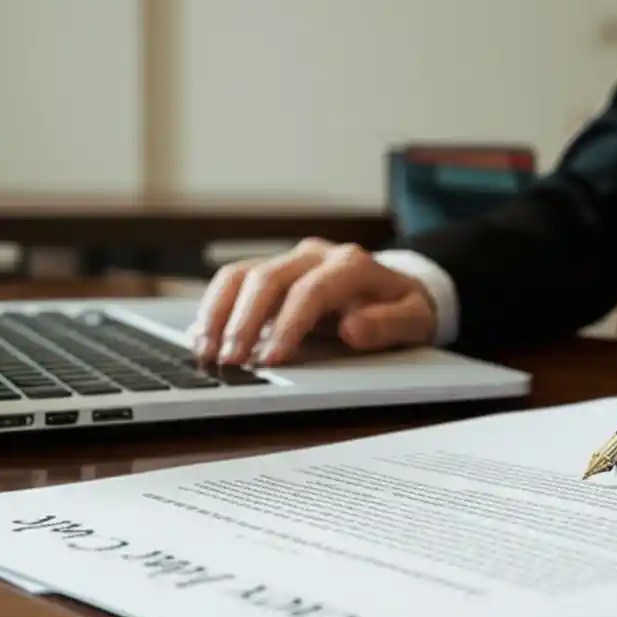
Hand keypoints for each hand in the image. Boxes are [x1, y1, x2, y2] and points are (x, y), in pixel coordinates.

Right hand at [190, 238, 436, 364]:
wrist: (399, 289)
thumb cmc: (404, 307)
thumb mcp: (413, 319)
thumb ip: (387, 324)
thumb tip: (353, 328)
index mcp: (350, 264)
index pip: (311, 290)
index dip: (288, 325)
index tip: (272, 358)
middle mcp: (315, 256)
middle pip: (267, 278)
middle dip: (244, 321)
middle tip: (230, 360)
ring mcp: (291, 261)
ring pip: (242, 275)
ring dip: (219, 312)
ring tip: (206, 350)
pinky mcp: (273, 273)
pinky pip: (235, 283)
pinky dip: (215, 308)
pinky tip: (203, 335)